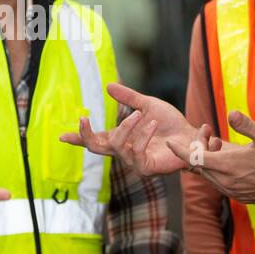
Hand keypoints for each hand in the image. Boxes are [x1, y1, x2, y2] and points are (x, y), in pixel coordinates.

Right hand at [59, 82, 197, 176]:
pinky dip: (142, 136)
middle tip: (83, 118)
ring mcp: (133, 162)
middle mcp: (124, 152)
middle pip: (96, 147)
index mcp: (121, 138)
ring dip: (127, 128)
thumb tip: (108, 86)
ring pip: (117, 146)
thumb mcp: (147, 105)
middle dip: (85, 134)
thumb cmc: (171, 124)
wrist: (193, 136)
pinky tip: (153, 124)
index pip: (95, 140)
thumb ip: (128, 98)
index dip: (78, 138)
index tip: (61, 136)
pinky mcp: (146, 168)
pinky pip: (136, 152)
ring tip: (141, 115)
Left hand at [167, 111, 254, 206]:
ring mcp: (233, 192)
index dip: (180, 150)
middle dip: (196, 152)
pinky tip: (225, 161)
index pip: (194, 159)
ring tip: (214, 146)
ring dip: (207, 162)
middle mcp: (227, 182)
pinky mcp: (240, 196)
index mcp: (229, 166)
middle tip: (201, 136)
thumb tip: (230, 113)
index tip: (169, 142)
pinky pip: (220, 183)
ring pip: (209, 176)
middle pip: (200, 168)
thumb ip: (245, 125)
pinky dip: (216, 171)